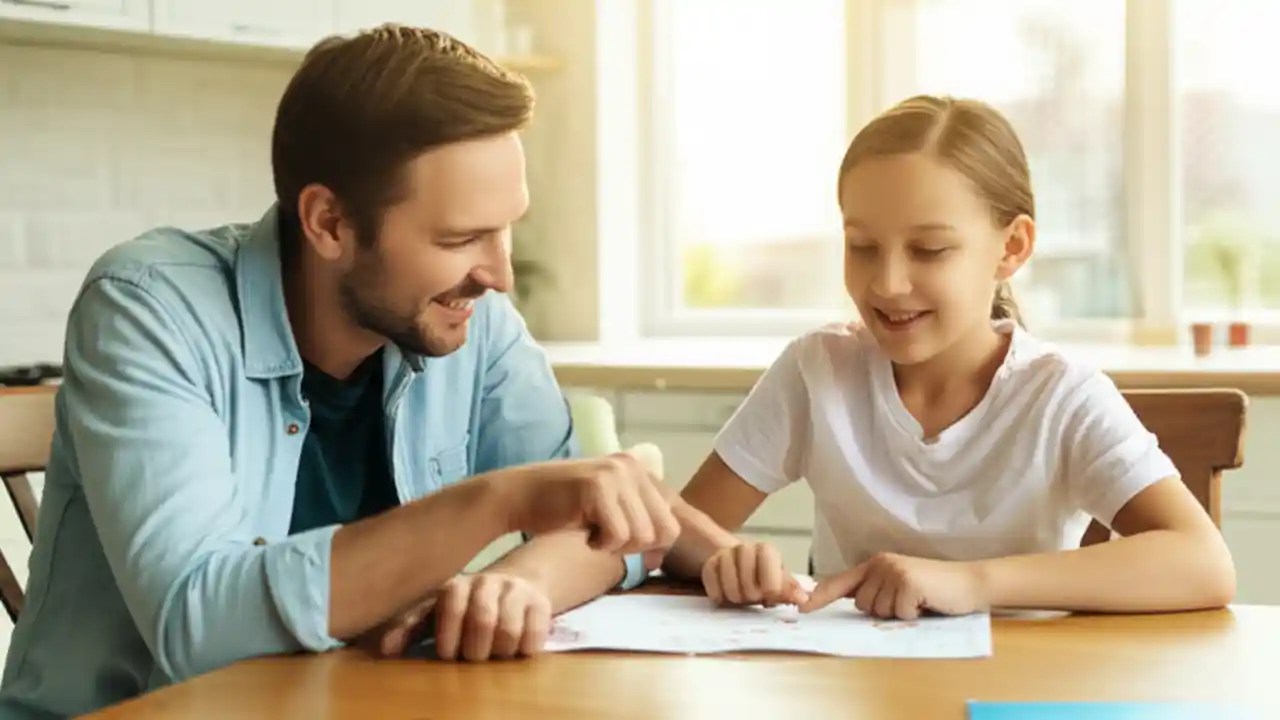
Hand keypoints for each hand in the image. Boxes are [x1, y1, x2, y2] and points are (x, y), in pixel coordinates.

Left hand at [363, 573, 554, 660]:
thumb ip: (411, 627)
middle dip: (475, 650)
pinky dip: (524, 649)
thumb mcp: (437, 613)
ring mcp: (516, 590)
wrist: (517, 584)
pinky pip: (534, 636)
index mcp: (457, 584)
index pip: (450, 607)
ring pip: (508, 632)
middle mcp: (487, 582)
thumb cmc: (468, 606)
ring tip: (496, 652)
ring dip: (500, 652)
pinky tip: (518, 648)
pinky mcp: (542, 603)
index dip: (448, 639)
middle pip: (482, 622)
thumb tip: (385, 649)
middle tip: (474, 656)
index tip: (448, 653)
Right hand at [500, 447, 680, 555]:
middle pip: (663, 530)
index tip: (621, 545)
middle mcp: (632, 466)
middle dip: (635, 547)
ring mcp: (616, 473)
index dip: (650, 544)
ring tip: (591, 533)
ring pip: (642, 536)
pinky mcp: (598, 486)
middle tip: (604, 540)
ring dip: (614, 546)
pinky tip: (582, 533)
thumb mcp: (609, 507)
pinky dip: (599, 545)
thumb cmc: (561, 509)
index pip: (671, 521)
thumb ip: (637, 520)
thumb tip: (661, 556)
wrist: (516, 496)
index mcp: (639, 469)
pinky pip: (618, 535)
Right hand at [702, 541, 809, 606]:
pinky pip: (709, 576)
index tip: (770, 596)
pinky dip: (716, 592)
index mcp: (767, 551)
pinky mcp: (710, 563)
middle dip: (750, 592)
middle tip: (754, 600)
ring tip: (740, 601)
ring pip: (726, 574)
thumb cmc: (765, 579)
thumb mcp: (781, 584)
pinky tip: (723, 599)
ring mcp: (725, 554)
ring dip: (733, 594)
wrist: (740, 568)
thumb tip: (803, 600)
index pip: (767, 559)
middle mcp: (745, 548)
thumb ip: (790, 591)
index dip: (769, 581)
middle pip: (745, 570)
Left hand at [800, 553, 986, 618]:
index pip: (841, 581)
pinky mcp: (907, 582)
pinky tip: (926, 603)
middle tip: (908, 602)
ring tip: (918, 601)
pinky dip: (913, 615)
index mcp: (875, 564)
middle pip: (862, 605)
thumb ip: (876, 591)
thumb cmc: (934, 589)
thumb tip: (853, 604)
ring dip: (899, 613)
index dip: (821, 596)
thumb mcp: (899, 586)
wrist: (969, 582)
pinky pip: (898, 614)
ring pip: (878, 611)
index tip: (802, 607)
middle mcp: (880, 564)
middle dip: (883, 611)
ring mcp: (893, 571)